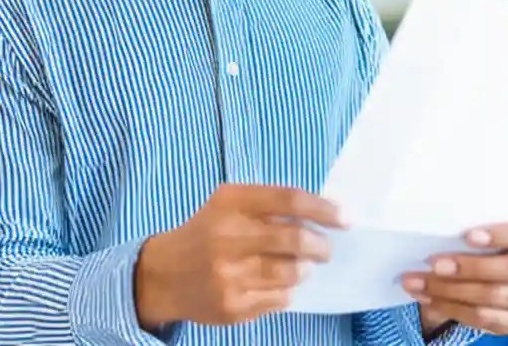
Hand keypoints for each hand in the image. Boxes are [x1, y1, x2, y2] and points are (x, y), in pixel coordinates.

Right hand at [133, 184, 345, 327]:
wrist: (162, 275)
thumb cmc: (206, 232)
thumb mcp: (228, 204)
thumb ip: (269, 205)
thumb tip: (324, 215)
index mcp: (230, 203)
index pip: (289, 200)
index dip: (324, 209)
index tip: (345, 219)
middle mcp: (228, 237)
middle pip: (296, 240)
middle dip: (322, 246)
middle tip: (325, 249)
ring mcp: (230, 276)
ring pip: (293, 273)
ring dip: (305, 269)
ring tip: (299, 266)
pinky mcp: (232, 307)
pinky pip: (281, 299)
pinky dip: (287, 290)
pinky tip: (275, 284)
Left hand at [403, 220, 507, 335]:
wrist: (490, 275)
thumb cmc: (484, 245)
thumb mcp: (483, 231)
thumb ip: (471, 231)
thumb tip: (433, 231)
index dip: (501, 235)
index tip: (467, 236)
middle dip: (470, 267)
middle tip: (434, 263)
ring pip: (493, 297)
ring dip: (449, 290)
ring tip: (417, 283)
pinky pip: (483, 318)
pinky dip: (450, 307)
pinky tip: (428, 297)